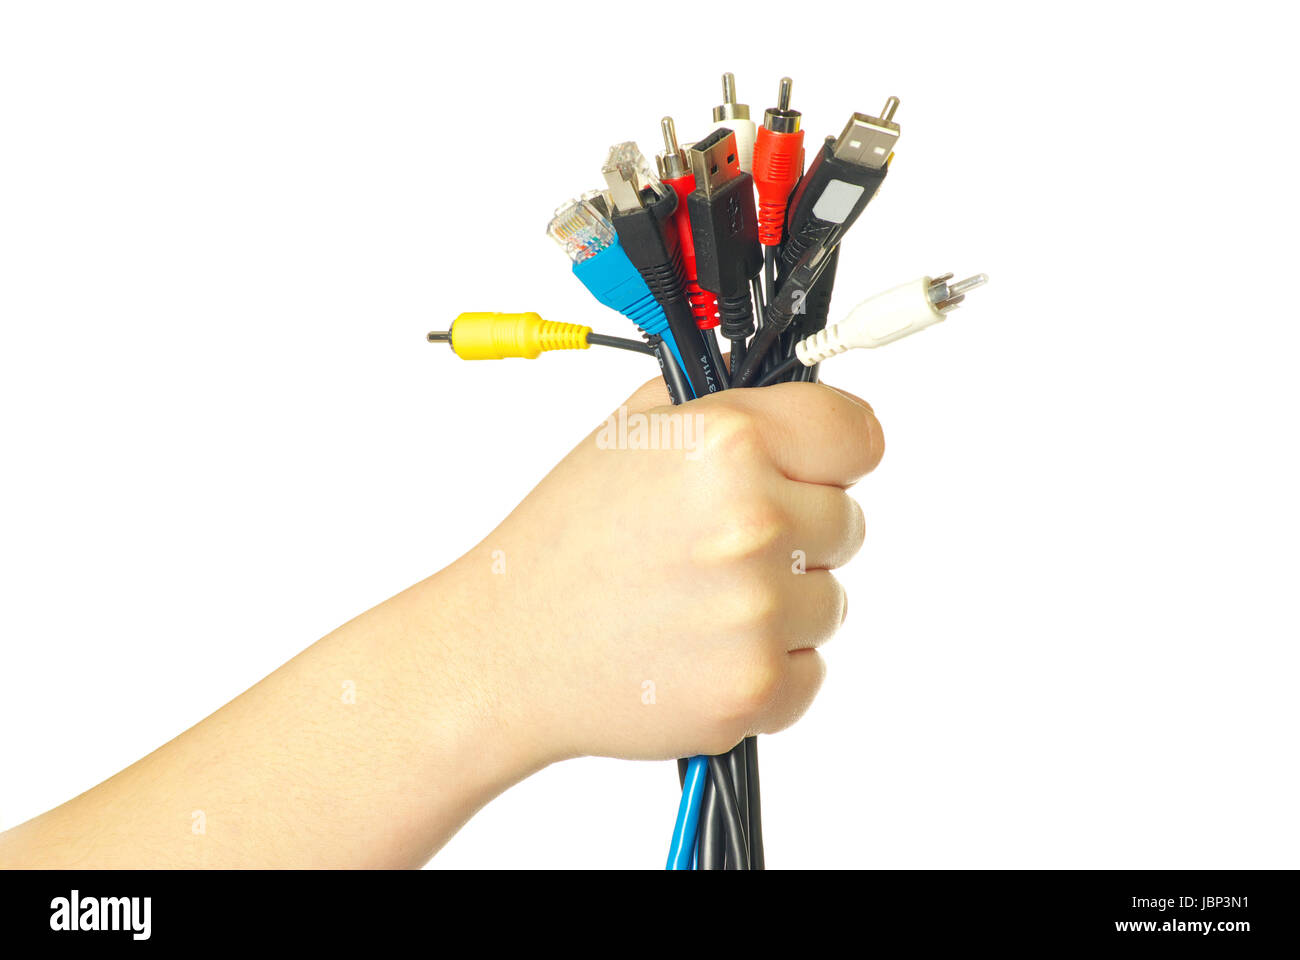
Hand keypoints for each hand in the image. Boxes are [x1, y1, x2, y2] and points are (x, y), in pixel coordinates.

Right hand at [444, 375, 883, 762]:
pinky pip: (811, 670)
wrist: (507, 650)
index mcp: (724, 443)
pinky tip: (700, 651)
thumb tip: (790, 392)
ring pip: (831, 600)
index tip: (820, 468)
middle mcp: (751, 522)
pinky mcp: (755, 687)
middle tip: (718, 548)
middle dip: (798, 533)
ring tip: (698, 603)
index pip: (856, 434)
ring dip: (782, 604)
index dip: (836, 452)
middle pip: (848, 521)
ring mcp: (757, 611)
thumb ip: (720, 407)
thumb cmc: (564, 542)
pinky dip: (768, 667)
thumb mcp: (627, 436)